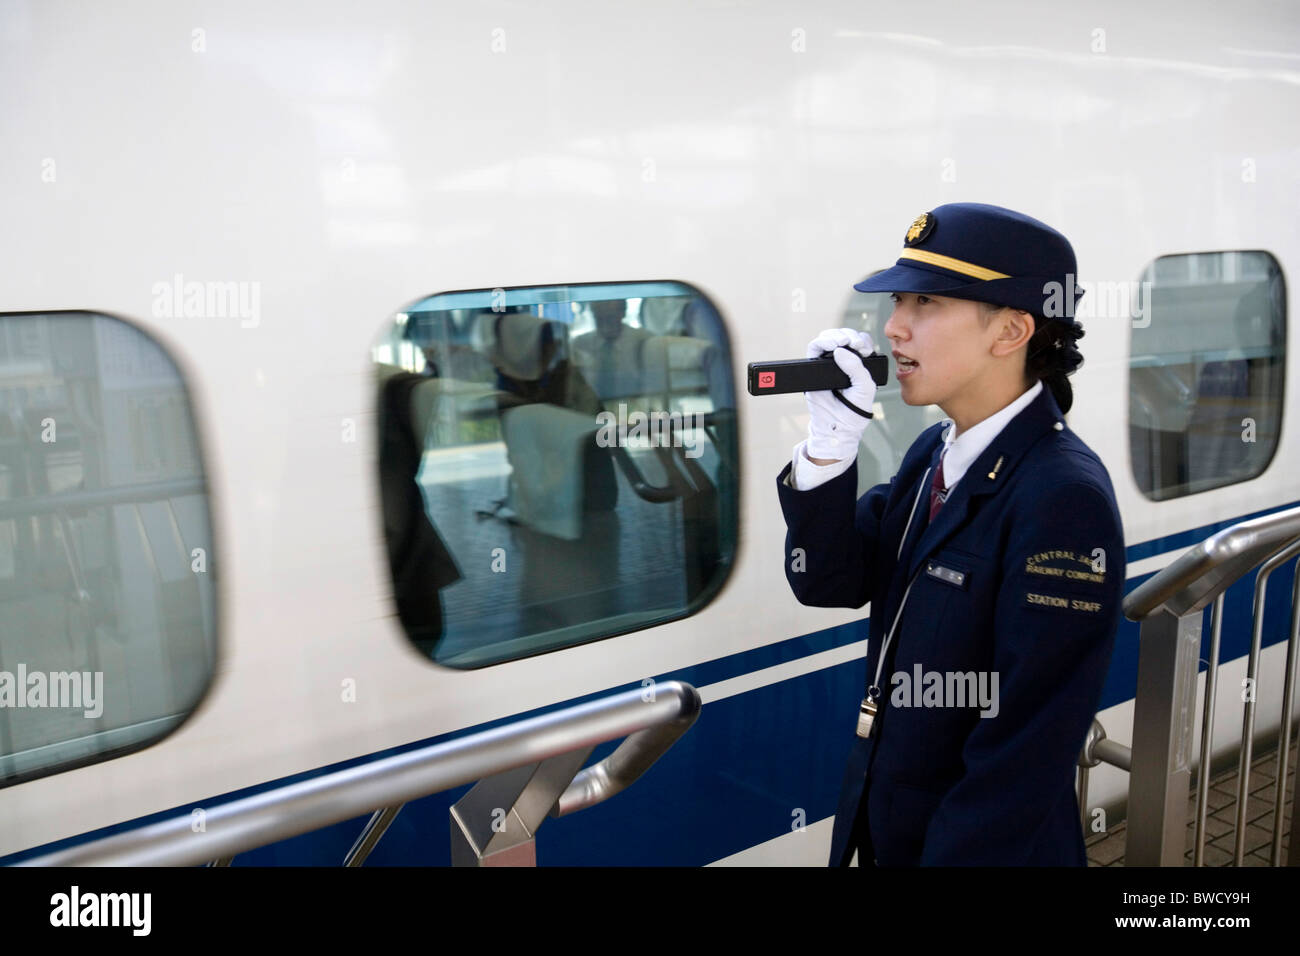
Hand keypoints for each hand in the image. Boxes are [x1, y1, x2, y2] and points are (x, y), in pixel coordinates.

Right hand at [804, 328, 876, 462]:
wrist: (838, 425)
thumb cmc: (854, 409)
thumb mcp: (865, 386)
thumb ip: (856, 366)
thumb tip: (840, 349)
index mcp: (857, 364)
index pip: (859, 342)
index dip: (861, 340)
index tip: (865, 349)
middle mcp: (842, 361)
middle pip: (843, 336)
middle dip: (849, 335)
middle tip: (855, 344)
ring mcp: (827, 363)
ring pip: (828, 338)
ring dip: (836, 336)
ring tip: (843, 343)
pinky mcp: (813, 367)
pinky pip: (814, 348)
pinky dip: (822, 342)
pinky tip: (833, 346)